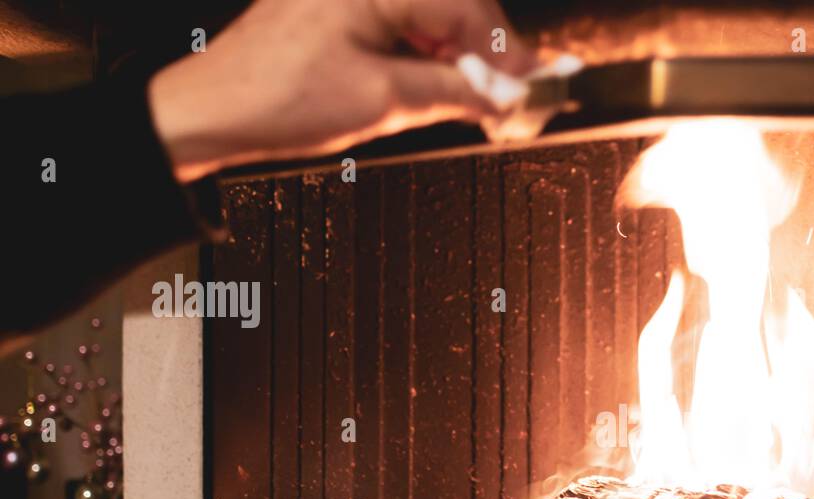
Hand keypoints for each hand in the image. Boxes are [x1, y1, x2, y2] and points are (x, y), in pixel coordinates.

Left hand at [148, 0, 536, 181]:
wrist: (213, 110)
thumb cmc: (277, 98)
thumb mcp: (383, 102)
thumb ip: (454, 91)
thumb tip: (506, 95)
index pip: (466, 10)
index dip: (507, 55)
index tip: (537, 86)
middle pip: (453, 6)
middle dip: (484, 55)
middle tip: (510, 100)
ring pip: (430, 14)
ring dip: (456, 56)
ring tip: (473, 102)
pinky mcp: (337, 3)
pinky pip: (400, 18)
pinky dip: (425, 51)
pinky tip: (437, 84)